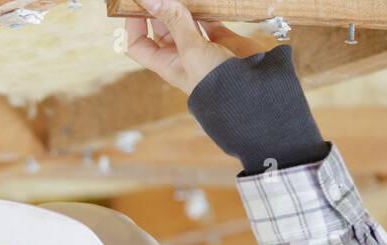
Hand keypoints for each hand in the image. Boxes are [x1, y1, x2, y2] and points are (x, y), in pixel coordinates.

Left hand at [123, 0, 268, 97]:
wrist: (253, 93)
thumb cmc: (216, 82)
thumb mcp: (191, 50)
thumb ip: (174, 21)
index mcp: (166, 63)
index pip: (137, 44)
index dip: (132, 24)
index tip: (137, 3)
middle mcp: (180, 55)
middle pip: (160, 28)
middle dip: (158, 9)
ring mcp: (201, 46)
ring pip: (184, 20)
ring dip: (182, 6)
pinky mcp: (221, 39)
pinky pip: (208, 18)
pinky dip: (206, 7)